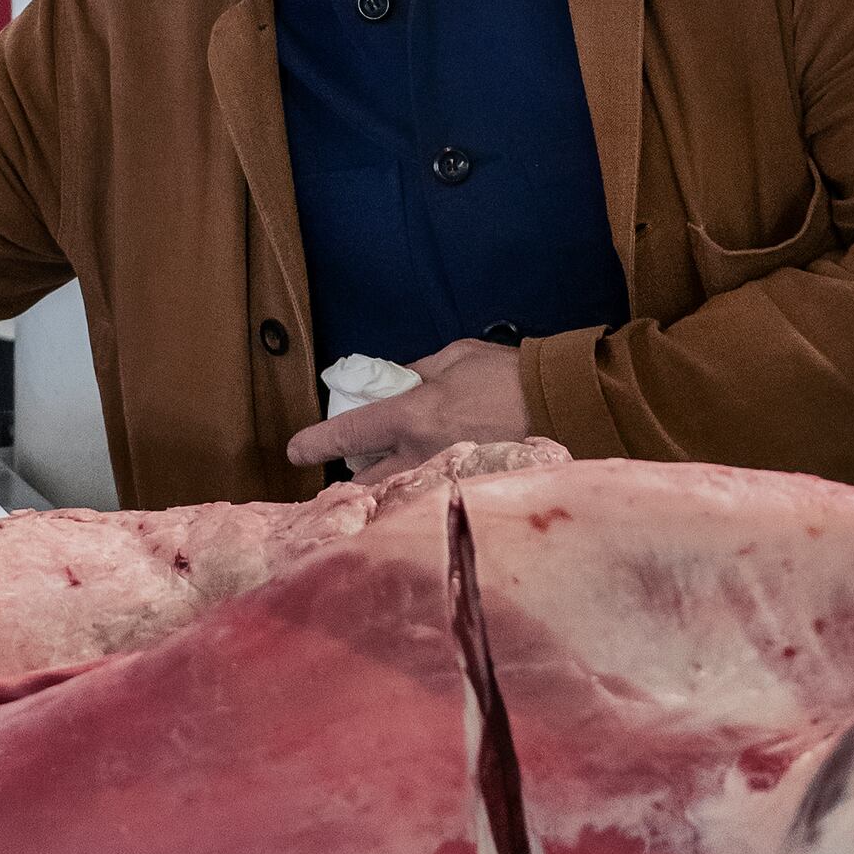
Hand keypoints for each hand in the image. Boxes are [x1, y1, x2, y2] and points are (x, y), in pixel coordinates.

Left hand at [286, 338, 532, 484]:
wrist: (558, 404)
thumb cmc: (505, 374)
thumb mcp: (453, 357)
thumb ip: (417, 373)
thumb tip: (396, 384)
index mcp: (409, 416)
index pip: (349, 433)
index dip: (317, 442)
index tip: (295, 452)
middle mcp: (418, 454)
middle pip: (365, 480)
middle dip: (348, 480)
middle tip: (340, 477)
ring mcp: (443, 479)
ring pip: (397, 494)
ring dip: (382, 490)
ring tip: (377, 487)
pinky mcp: (467, 492)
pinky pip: (430, 496)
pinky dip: (417, 495)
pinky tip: (417, 495)